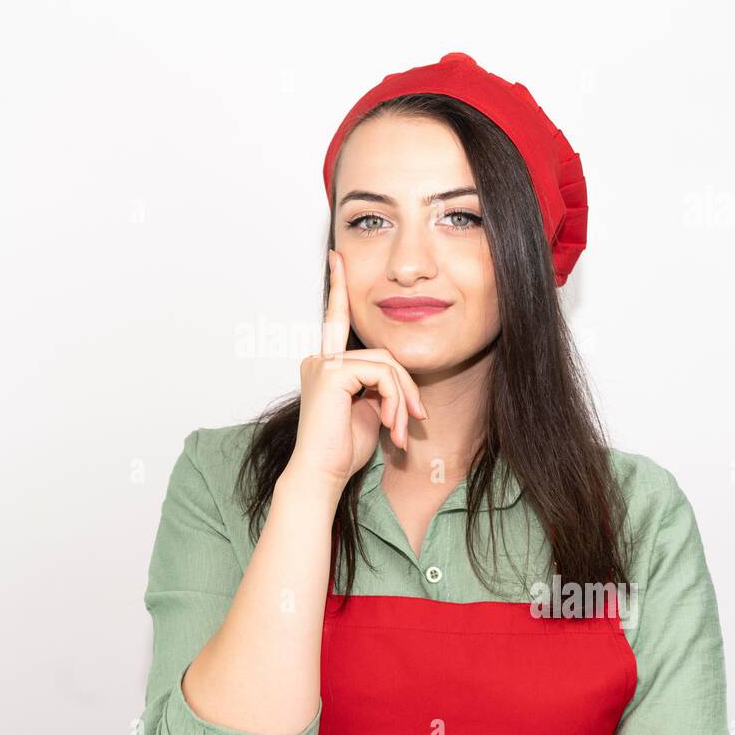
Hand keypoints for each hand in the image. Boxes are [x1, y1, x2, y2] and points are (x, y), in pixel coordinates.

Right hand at [286, 249, 427, 490]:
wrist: (323, 476)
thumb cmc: (342, 451)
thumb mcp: (369, 411)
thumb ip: (378, 386)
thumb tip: (397, 378)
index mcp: (327, 365)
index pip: (336, 320)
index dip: (337, 288)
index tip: (336, 258)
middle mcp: (320, 359)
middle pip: (382, 353)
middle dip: (405, 387)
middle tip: (414, 421)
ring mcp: (323, 364)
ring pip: (387, 363)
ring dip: (403, 398)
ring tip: (402, 430)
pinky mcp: (332, 373)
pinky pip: (382, 373)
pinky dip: (396, 398)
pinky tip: (392, 425)